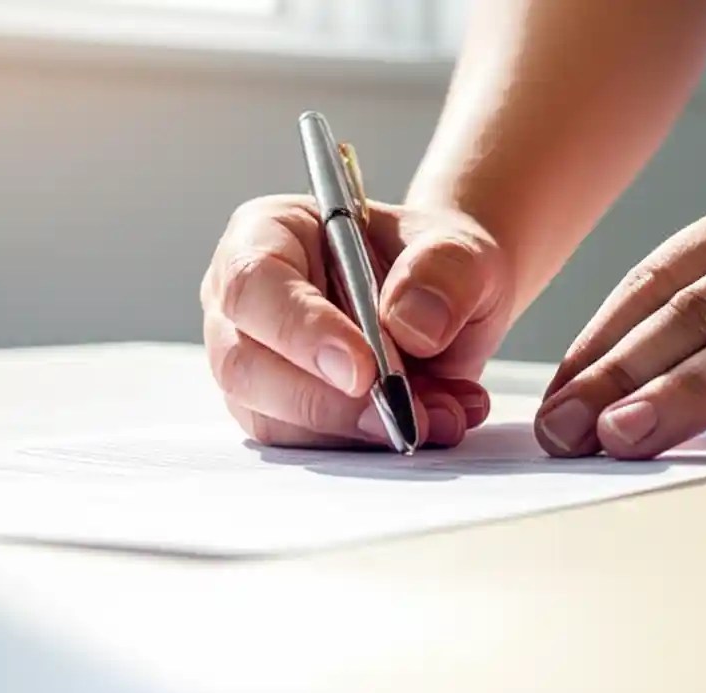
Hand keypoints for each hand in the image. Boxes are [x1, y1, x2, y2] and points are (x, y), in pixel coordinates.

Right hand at [202, 196, 512, 448]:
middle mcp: (246, 302)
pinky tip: (431, 421)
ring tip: (440, 414)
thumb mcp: (460, 247)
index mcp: (269, 232)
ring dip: (358, 431)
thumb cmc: (433, 264)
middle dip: (330, 402)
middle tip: (405, 413)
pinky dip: (370, 446)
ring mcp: (255, 363)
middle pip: (245, 364)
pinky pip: (307, 447)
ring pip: (272, 419)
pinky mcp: (280, 414)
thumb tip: (413, 325)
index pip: (253, 283)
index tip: (362, 370)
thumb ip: (444, 272)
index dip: (300, 330)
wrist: (447, 303)